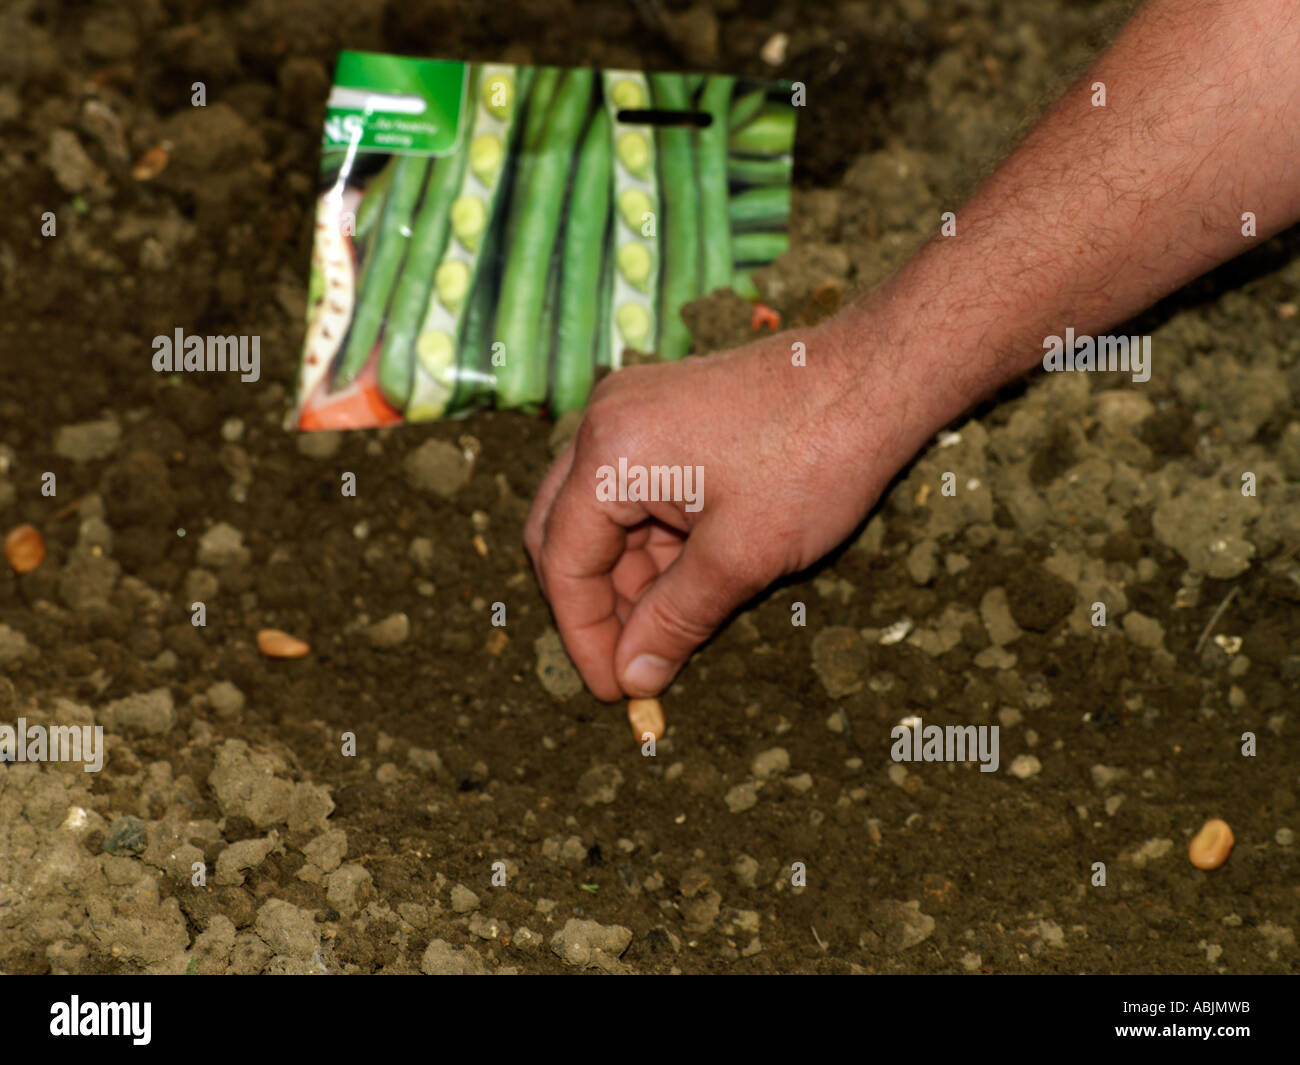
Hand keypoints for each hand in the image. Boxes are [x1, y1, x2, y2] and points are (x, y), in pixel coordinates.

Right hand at [524, 313, 924, 700]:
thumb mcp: (741, 557)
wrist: (876, 378)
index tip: (612, 689)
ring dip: (630, 575)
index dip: (583, 634)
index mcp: (612, 453)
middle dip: (598, 604)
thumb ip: (675, 620)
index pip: (563, 560)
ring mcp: (634, 413)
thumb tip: (634, 676)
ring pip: (602, 516)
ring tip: (674, 627)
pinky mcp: (663, 415)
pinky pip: (635, 491)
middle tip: (633, 663)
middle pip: (566, 533)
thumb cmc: (816, 458)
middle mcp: (606, 423)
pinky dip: (653, 542)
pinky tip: (690, 580)